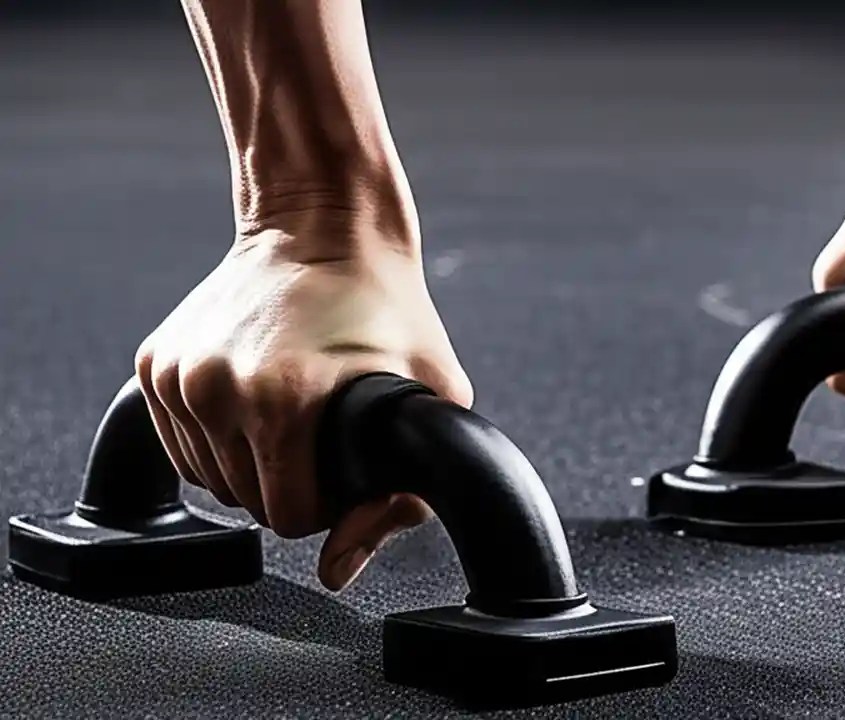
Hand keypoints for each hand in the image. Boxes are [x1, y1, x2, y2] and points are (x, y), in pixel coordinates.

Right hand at [134, 213, 472, 590]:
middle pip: (248, 502)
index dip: (327, 502)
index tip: (343, 464)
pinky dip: (218, 437)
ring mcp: (177, 377)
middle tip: (321, 430)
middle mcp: (217, 390)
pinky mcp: (154, 365)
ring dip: (252, 463)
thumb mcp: (433, 400)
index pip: (289, 519)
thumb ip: (398, 503)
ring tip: (290, 409)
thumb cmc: (388, 308)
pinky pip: (182, 446)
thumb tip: (338, 569)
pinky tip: (256, 397)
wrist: (324, 227)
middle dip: (289, 482)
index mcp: (282, 402)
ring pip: (210, 480)